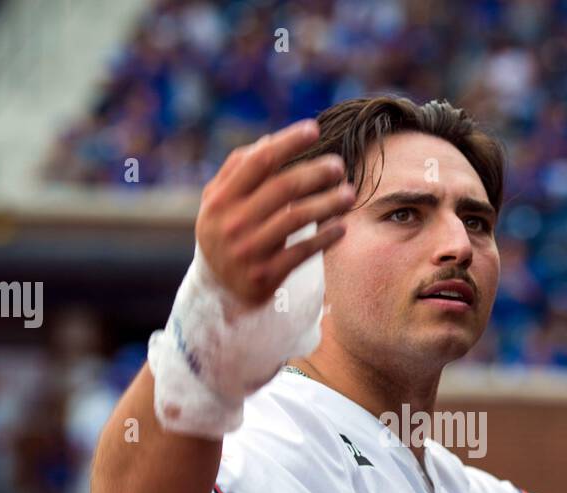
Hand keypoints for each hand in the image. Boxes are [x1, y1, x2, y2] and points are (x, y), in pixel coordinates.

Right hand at [196, 118, 353, 310]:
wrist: (218, 288)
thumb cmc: (224, 232)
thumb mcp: (218, 201)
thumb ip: (237, 169)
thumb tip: (270, 139)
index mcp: (220, 199)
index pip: (259, 161)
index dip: (288, 142)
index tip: (314, 129)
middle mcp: (232, 223)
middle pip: (283, 187)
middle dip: (316, 172)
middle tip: (338, 165)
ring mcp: (249, 251)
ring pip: (297, 218)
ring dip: (328, 203)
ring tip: (349, 194)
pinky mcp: (266, 275)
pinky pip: (303, 251)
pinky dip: (325, 237)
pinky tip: (341, 226)